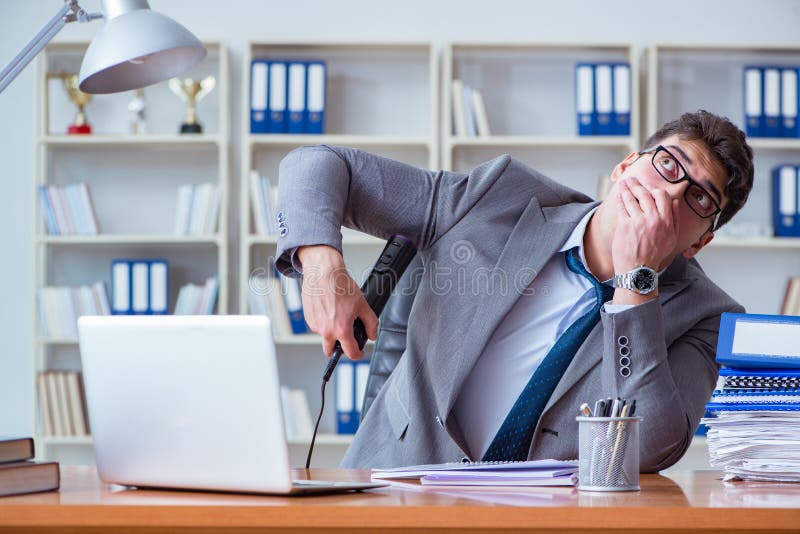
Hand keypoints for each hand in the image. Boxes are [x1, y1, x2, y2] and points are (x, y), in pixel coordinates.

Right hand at [297, 245, 378, 359]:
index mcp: (340, 329)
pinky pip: (317, 326)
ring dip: (330, 332)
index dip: (358, 354)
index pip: (350, 353)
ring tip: (337, 314)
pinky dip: (323, 322)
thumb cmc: (339, 285)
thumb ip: (370, 323)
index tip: (359, 352)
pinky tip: (328, 310)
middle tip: (346, 339)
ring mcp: (314, 325)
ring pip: (323, 336)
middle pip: (330, 351)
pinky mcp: (308, 318)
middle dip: (338, 349)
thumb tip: (372, 334)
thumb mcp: (362, 304)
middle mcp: (325, 330)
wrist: (323, 272)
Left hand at [612, 177, 678, 273]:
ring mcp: (638, 222)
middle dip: (637, 184)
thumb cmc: (654, 255)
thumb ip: (674, 218)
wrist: (638, 270)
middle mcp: (653, 219)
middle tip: (631, 180)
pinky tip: (618, 196)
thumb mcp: (671, 238)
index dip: (654, 190)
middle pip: (645, 194)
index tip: (648, 188)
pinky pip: (622, 208)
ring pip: (631, 198)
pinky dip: (620, 200)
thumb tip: (675, 201)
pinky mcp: (625, 226)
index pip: (662, 196)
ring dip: (626, 189)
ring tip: (623, 184)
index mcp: (666, 221)